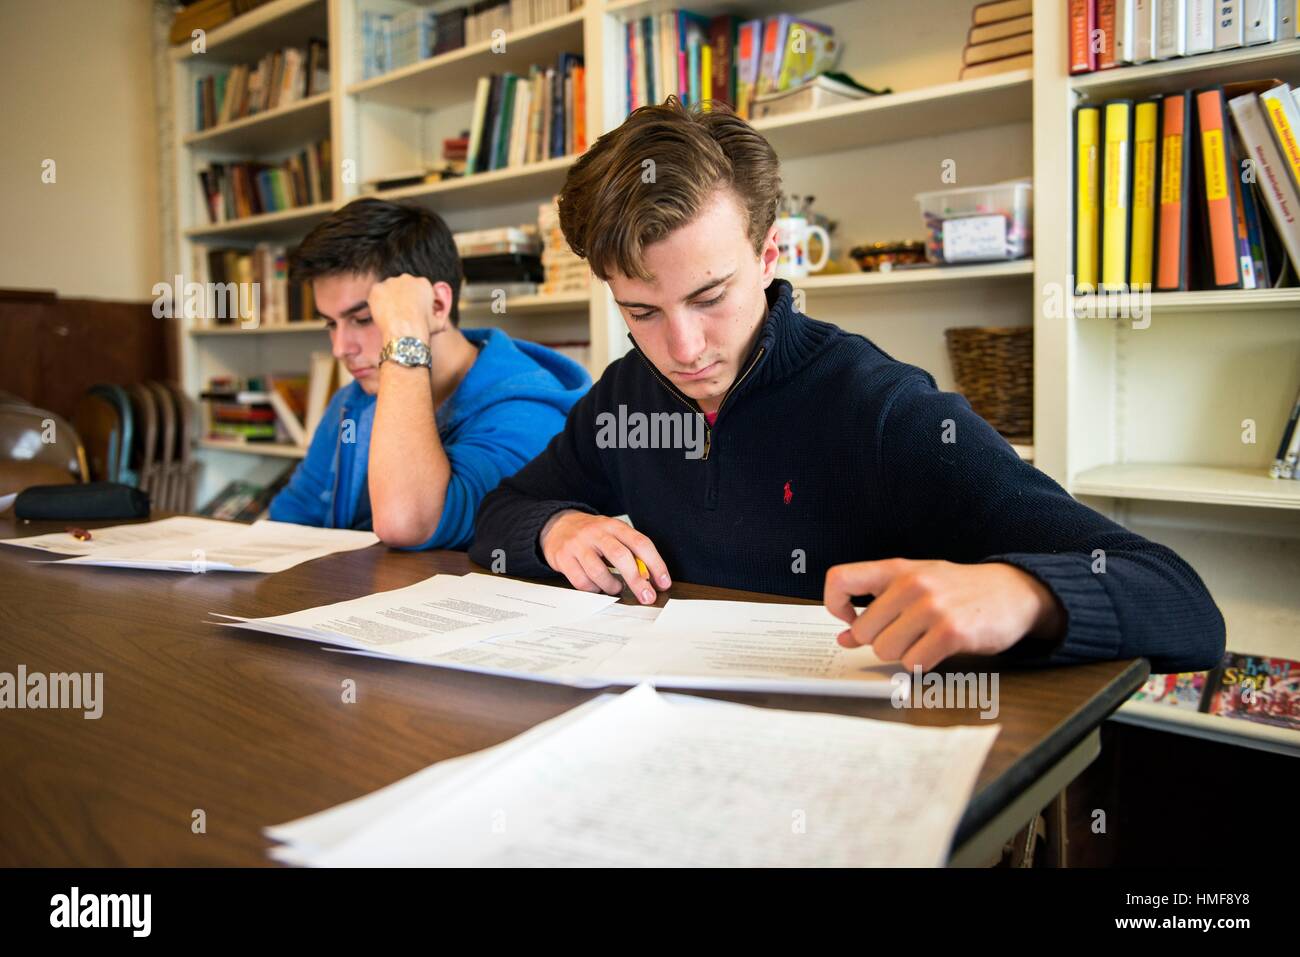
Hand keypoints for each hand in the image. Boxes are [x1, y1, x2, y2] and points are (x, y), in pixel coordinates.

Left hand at [367, 274, 450, 343]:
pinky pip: (375, 294)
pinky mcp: (377, 288)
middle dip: (401, 296)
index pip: (417, 288)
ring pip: (388, 289)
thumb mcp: (438, 324)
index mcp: (423, 283)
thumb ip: (440, 320)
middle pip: (402, 286)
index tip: (412, 310)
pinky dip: (376, 302)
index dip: (414, 299)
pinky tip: (382, 313)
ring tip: (390, 315)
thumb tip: (445, 326)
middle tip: (400, 312)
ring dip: (388, 299)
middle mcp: (407, 278)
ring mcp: (390, 282)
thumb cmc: (423, 328)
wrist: (405, 332)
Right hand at [540, 510, 671, 604]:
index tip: (664, 582)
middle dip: (637, 581)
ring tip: (616, 588)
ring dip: (612, 586)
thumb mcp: (613, 534)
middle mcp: (596, 532)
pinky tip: (597, 586)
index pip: (640, 543)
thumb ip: (630, 551)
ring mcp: (578, 544)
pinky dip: (593, 589)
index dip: (655, 564)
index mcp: (614, 526)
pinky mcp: (563, 558)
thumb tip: (651, 578)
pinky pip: (581, 581)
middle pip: (620, 556)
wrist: (557, 526)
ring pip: (598, 571)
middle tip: (647, 596)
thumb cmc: (592, 536)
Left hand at [823, 559, 1064, 670]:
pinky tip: (936, 650)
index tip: (850, 619)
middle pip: (864, 631)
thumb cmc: (958, 590)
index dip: (835, 606)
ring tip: (923, 639)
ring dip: (901, 654)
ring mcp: (931, 607)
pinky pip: (913, 663)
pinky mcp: (951, 632)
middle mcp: (911, 584)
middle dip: (879, 641)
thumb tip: (844, 637)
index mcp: (896, 568)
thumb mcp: (915, 586)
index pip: (840, 579)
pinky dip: (921, 664)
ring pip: (885, 650)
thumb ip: (878, 606)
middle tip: (904, 634)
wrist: (1014, 592)